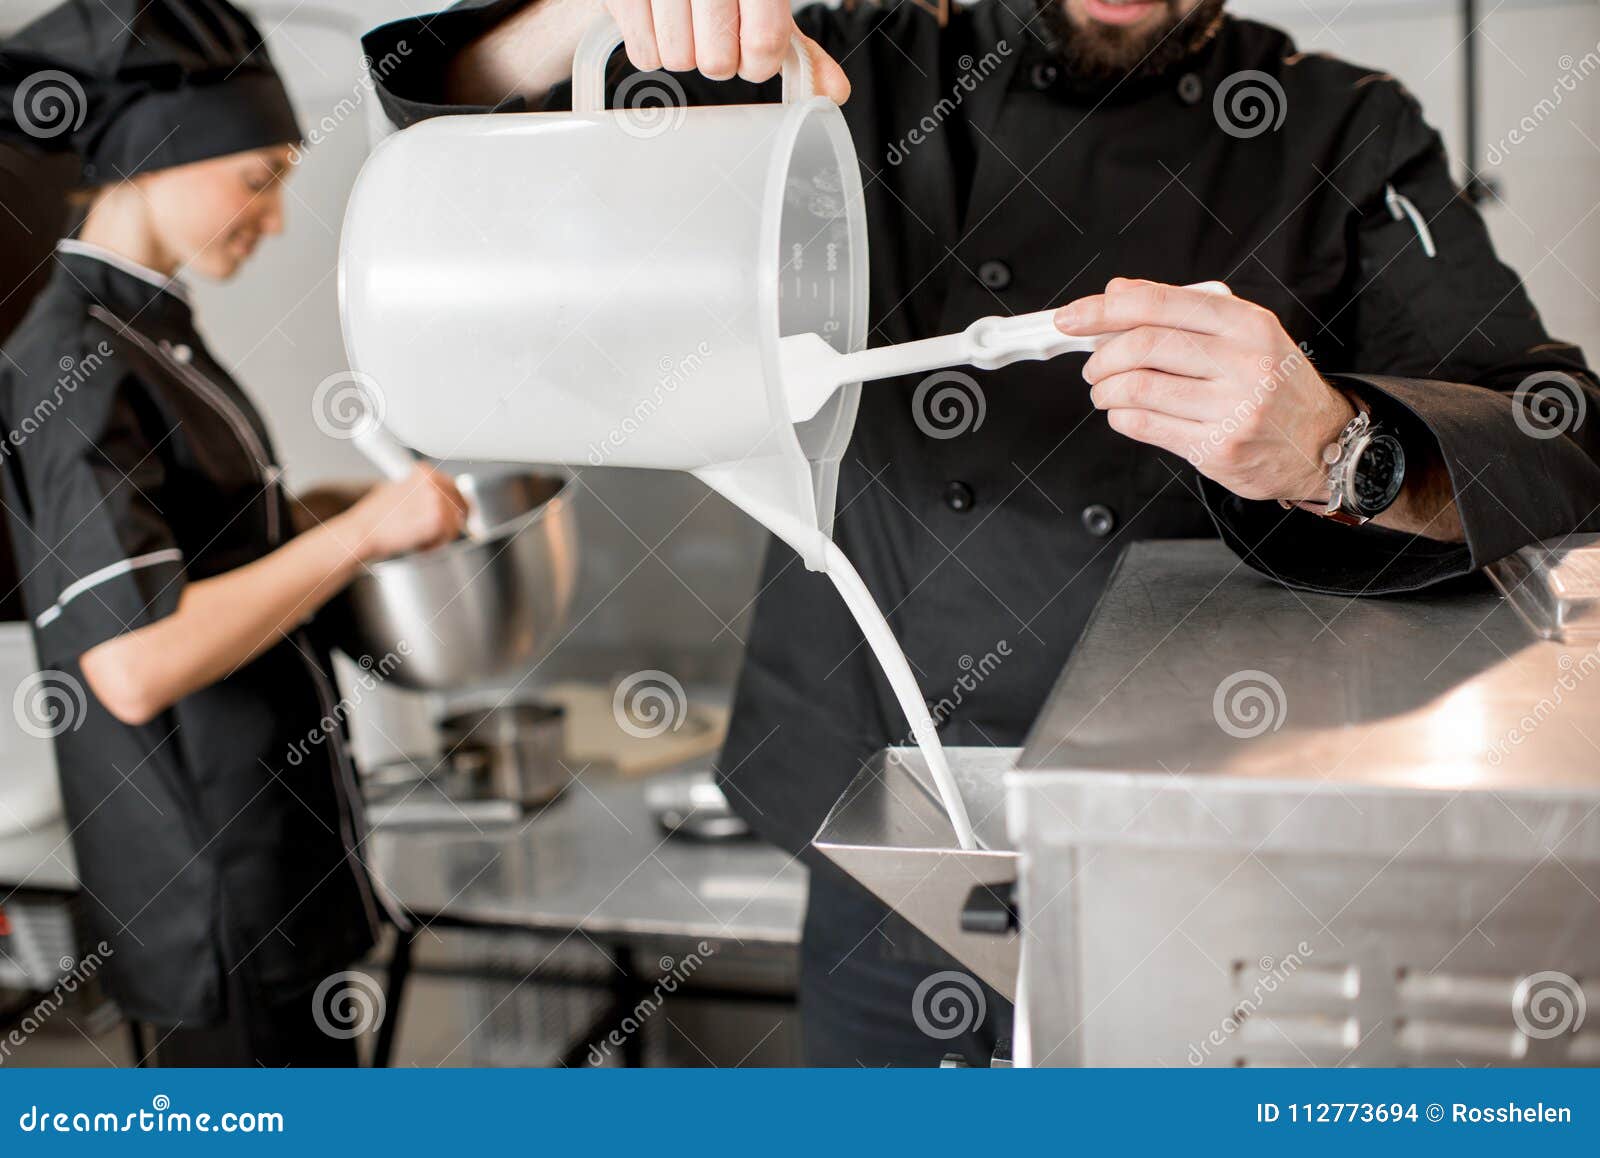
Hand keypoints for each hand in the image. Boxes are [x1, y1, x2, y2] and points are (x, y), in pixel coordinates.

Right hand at [336, 465, 468, 560]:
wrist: (363, 532)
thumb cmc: (376, 517)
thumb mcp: (400, 491)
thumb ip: (423, 492)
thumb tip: (446, 500)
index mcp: (425, 471)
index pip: (454, 488)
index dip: (453, 507)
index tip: (452, 516)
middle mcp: (433, 480)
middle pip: (461, 505)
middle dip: (450, 521)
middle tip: (430, 531)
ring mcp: (436, 498)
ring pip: (456, 523)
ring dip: (440, 535)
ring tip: (416, 535)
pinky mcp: (438, 518)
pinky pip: (449, 536)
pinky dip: (435, 544)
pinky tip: (417, 541)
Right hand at [604, 0, 849, 100]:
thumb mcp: (767, 2)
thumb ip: (801, 48)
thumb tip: (835, 94)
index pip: (764, 44)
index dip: (759, 63)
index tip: (753, 55)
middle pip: (718, 63)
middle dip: (719, 60)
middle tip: (714, 34)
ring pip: (679, 61)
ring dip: (685, 54)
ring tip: (686, 23)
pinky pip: (645, 55)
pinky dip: (654, 49)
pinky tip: (660, 21)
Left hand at [1056, 279, 1355, 501]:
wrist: (1323, 443)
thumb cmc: (1274, 384)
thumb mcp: (1244, 334)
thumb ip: (1183, 312)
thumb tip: (1117, 292)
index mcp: (1247, 324)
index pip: (1160, 304)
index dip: (1104, 309)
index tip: (1072, 317)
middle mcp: (1243, 362)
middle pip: (1143, 345)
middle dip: (1101, 357)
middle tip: (1093, 367)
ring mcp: (1232, 407)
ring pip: (1136, 388)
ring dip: (1106, 390)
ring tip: (1106, 392)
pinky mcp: (1218, 447)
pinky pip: (1145, 425)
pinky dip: (1121, 417)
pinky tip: (1126, 413)